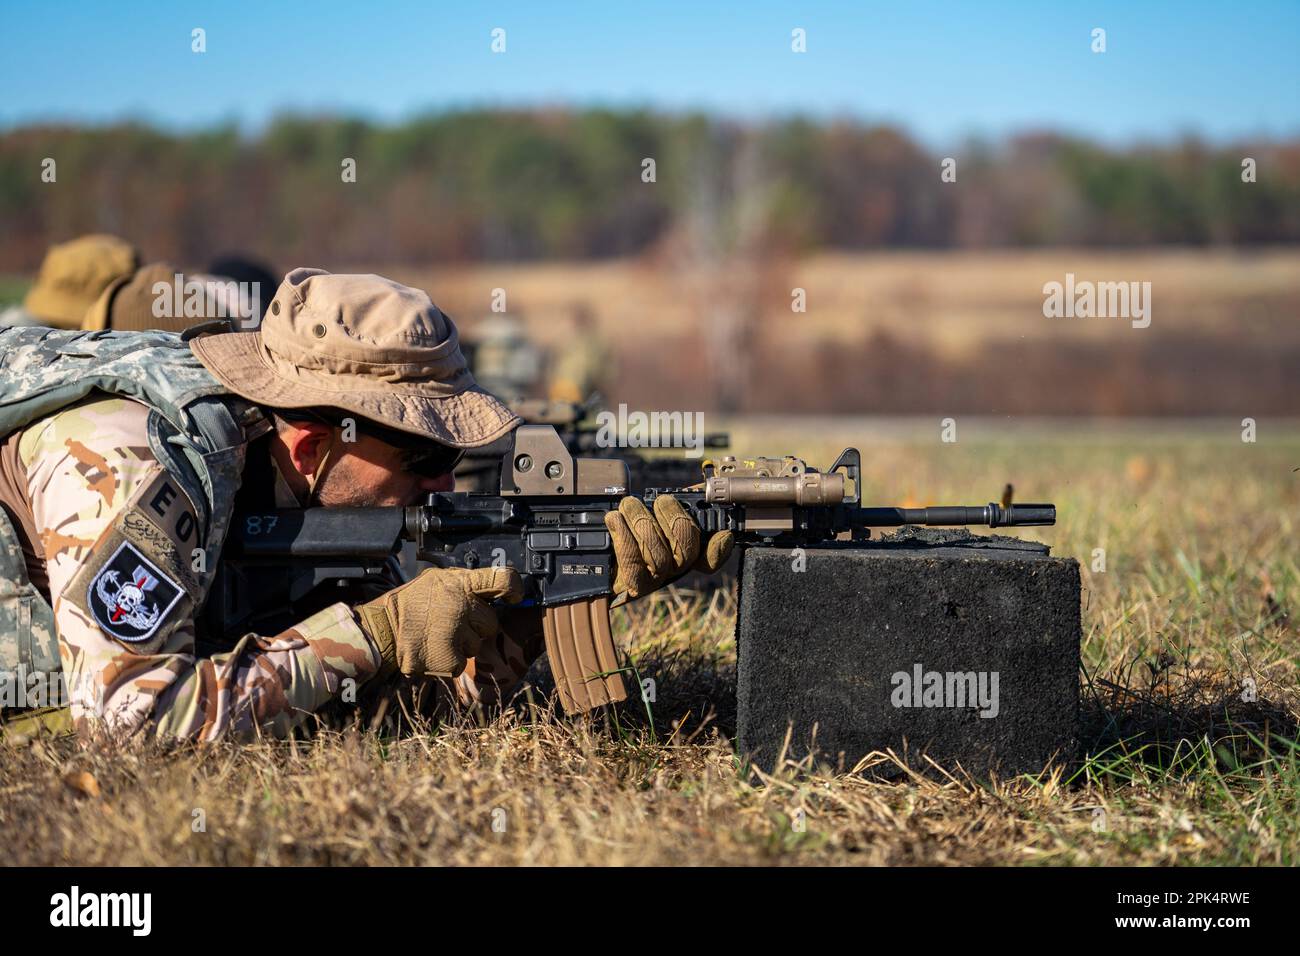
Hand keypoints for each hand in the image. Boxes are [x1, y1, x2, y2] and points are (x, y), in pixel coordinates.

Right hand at [355, 566, 522, 677]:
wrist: (384, 628)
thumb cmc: (413, 602)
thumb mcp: (437, 579)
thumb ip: (465, 582)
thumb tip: (492, 586)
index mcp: (462, 583)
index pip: (502, 579)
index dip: (514, 588)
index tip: (514, 596)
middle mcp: (462, 606)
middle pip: (491, 622)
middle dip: (476, 626)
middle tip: (452, 623)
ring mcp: (456, 633)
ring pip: (477, 645)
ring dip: (462, 644)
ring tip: (439, 635)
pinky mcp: (450, 658)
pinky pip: (463, 662)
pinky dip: (450, 660)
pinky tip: (435, 649)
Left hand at [603, 495, 733, 600]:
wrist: (591, 557)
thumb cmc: (623, 529)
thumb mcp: (651, 511)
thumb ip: (678, 504)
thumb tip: (697, 492)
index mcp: (681, 552)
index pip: (710, 558)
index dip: (719, 548)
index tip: (723, 531)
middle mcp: (670, 571)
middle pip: (685, 552)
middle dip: (672, 518)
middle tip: (658, 500)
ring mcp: (651, 581)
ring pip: (659, 556)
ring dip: (642, 523)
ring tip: (628, 504)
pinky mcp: (628, 585)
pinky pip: (633, 564)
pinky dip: (623, 536)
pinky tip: (614, 519)